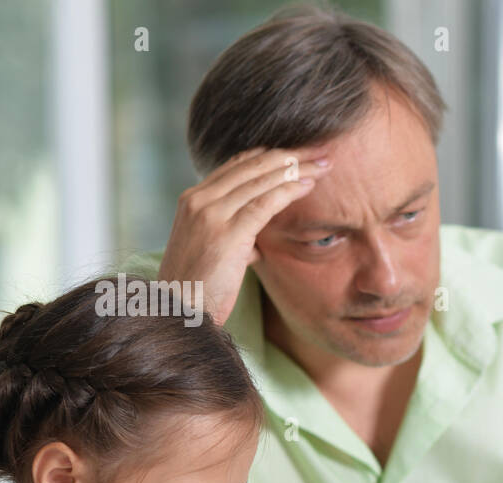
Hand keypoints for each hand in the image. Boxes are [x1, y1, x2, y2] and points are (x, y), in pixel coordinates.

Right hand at [158, 147, 332, 324]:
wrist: (179, 312)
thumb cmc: (199, 289)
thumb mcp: (214, 253)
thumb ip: (234, 239)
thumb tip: (256, 244)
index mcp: (193, 200)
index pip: (236, 166)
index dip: (270, 156)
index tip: (298, 154)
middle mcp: (198, 200)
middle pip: (251, 165)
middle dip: (289, 156)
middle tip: (319, 151)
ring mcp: (210, 213)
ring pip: (260, 180)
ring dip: (296, 168)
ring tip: (323, 163)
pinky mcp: (226, 232)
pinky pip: (264, 203)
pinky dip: (289, 190)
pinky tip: (309, 184)